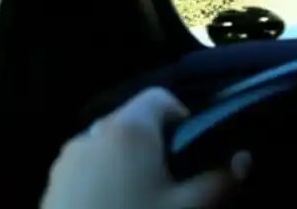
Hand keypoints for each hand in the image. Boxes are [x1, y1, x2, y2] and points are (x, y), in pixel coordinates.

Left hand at [40, 87, 251, 208]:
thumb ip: (219, 180)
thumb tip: (243, 160)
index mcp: (129, 129)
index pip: (161, 97)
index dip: (183, 117)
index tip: (192, 152)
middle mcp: (94, 132)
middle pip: (135, 122)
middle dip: (157, 145)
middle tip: (173, 182)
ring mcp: (68, 158)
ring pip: (110, 145)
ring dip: (130, 162)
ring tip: (142, 199)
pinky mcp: (53, 182)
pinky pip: (89, 166)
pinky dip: (105, 178)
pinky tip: (114, 207)